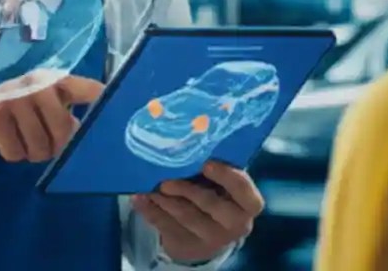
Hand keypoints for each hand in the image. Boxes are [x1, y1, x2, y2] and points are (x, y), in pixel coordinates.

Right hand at [0, 73, 103, 161]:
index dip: (105, 101)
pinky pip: (16, 152)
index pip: (87, 90)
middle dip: (53, 146)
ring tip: (18, 137)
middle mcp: (37, 84)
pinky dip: (10, 154)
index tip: (122, 113)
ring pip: (40, 147)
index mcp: (54, 82)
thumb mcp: (42, 113)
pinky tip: (2, 139)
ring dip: (29, 152)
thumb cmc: (13, 116)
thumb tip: (93, 138)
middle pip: (64, 132)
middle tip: (38, 139)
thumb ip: (67, 120)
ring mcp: (15, 97)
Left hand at [132, 161, 264, 263]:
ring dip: (165, 200)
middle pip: (210, 204)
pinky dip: (150, 211)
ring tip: (151, 186)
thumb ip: (215, 167)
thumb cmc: (220, 193)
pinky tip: (139, 198)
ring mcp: (211, 239)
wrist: (211, 231)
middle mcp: (234, 224)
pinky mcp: (188, 246)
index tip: (207, 163)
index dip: (227, 177)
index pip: (244, 191)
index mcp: (248, 204)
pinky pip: (166, 228)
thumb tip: (190, 141)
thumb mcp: (226, 183)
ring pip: (186, 217)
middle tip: (167, 179)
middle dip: (187, 190)